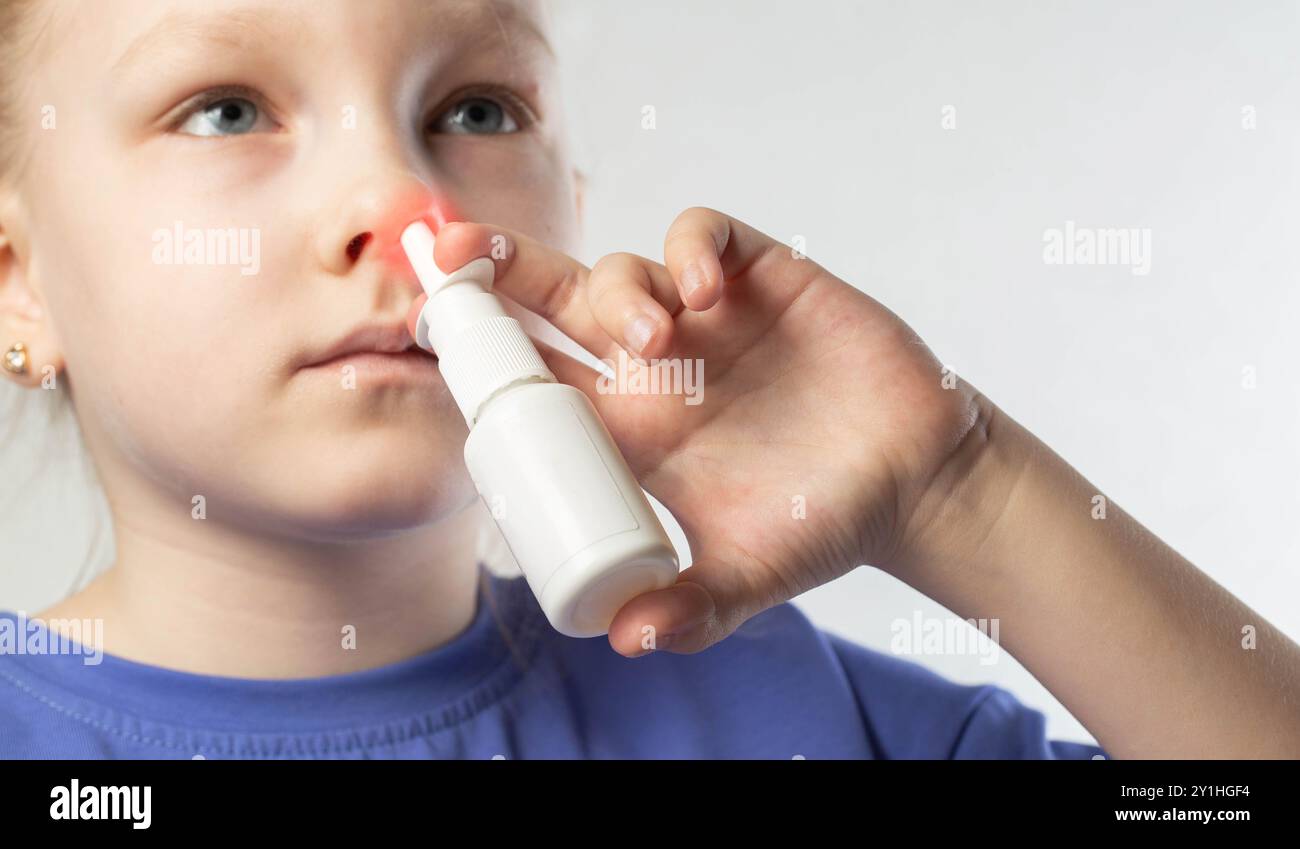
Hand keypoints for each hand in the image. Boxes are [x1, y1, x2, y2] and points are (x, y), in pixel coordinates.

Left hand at [410, 208, 983, 654]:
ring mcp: (704, 318)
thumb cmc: (824, 524)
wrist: (913, 481)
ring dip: (620, 290)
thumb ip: (690, 609)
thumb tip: (627, 640)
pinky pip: (701, 236)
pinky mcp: (760, 278)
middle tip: (460, 258)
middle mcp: (655, 367)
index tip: (432, 333)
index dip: (485, 352)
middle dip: (500, 268)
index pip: (538, 379)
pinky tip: (708, 292)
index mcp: (632, 429)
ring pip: (621, 269)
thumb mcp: (749, 577)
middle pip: (555, 300)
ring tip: (659, 338)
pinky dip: (690, 249)